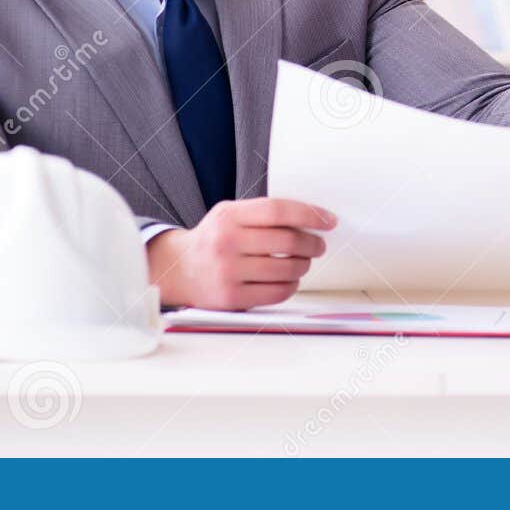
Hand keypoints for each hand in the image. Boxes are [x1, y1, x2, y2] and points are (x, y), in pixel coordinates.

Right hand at [145, 197, 336, 308]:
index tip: (329, 220)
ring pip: (287, 270)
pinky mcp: (232, 298)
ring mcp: (228, 272)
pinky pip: (277, 293)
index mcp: (229, 216)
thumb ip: (263, 214)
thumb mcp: (230, 214)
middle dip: (312, 244)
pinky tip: (289, 279)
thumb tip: (311, 220)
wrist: (180, 269)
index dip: (310, 214)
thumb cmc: (214, 238)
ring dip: (304, 266)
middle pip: (288, 242)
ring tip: (302, 262)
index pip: (279, 211)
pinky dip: (292, 285)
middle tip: (318, 245)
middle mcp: (227, 243)